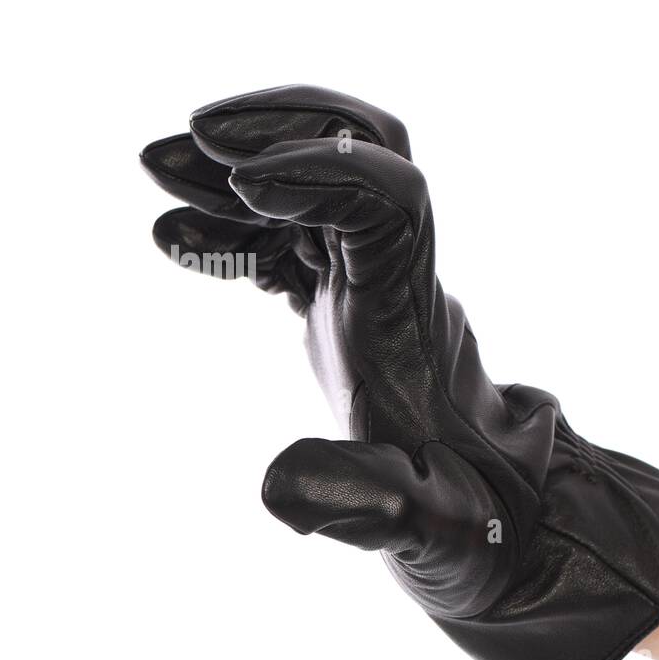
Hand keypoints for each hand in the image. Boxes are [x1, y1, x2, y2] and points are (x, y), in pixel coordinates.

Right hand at [142, 86, 658, 659]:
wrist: (501, 526)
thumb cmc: (472, 529)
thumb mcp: (426, 531)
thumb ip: (371, 508)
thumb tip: (282, 485)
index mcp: (415, 323)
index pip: (391, 205)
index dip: (323, 174)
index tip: (246, 185)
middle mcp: (401, 288)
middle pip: (369, 156)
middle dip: (285, 128)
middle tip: (196, 138)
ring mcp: (375, 293)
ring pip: (322, 189)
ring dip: (243, 167)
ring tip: (157, 167)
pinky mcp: (350, 312)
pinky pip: (296, 244)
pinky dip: (237, 229)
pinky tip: (177, 240)